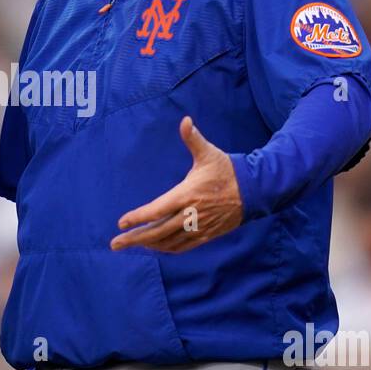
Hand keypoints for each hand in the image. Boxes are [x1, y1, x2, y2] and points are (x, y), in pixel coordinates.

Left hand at [110, 116, 243, 253]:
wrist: (255, 190)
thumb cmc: (228, 169)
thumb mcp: (209, 153)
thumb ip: (193, 138)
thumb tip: (185, 120)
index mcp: (188, 194)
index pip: (157, 210)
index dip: (138, 218)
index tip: (121, 222)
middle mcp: (192, 215)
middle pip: (158, 232)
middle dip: (135, 239)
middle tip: (115, 244)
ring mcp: (200, 228)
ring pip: (169, 242)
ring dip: (149, 245)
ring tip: (131, 244)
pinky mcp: (207, 235)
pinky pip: (183, 247)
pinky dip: (167, 249)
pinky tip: (156, 248)